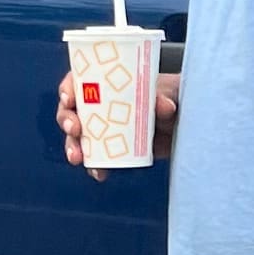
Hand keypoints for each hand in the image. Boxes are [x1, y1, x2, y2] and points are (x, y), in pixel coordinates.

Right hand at [59, 68, 179, 169]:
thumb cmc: (174, 95)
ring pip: (79, 137)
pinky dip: (95, 167)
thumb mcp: (171, 90)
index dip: (67, 89)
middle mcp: (101, 104)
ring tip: (77, 157)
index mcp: (107, 82)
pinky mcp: (114, 149)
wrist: (187, 123)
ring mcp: (105, 128)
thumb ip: (167, 96)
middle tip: (74, 129)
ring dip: (73, 146)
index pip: (78, 80)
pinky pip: (97, 159)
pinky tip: (98, 173)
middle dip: (66, 120)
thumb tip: (164, 106)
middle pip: (72, 111)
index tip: (68, 99)